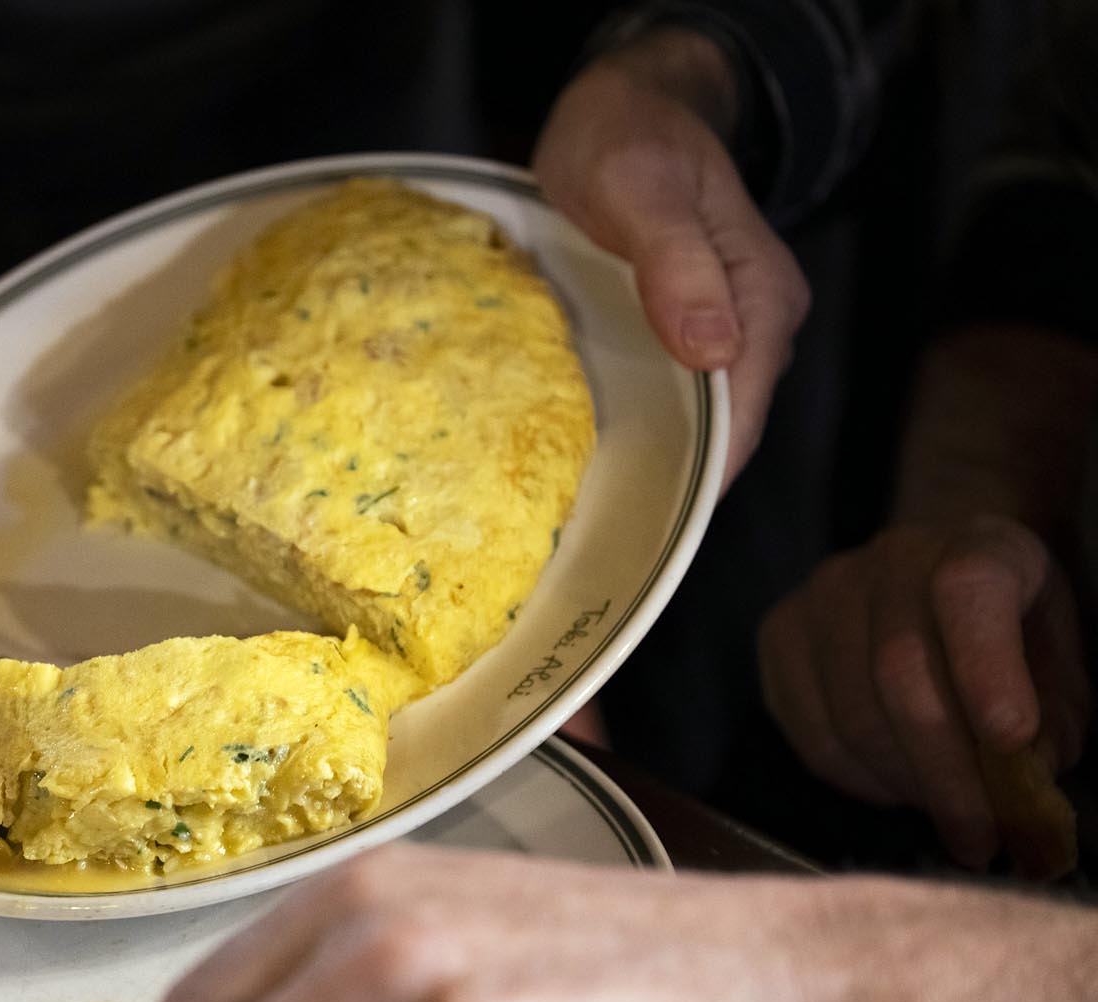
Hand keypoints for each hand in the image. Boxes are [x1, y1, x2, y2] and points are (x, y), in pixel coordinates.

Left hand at [534, 29, 808, 482]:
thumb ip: (677, 263)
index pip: (744, 412)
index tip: (656, 527)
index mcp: (760, 296)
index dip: (706, 476)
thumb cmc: (627, 138)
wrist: (624, 104)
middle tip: (612, 538)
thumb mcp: (639, 188)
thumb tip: (714, 349)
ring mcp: (724, 329)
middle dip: (679, 485)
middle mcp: (755, 322)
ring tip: (599, 517)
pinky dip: (645, 429)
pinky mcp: (687, 331)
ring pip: (700, 419)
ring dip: (660, 463)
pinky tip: (598, 460)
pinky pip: (674, 397)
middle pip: (726, 430)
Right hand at [757, 515, 1088, 865]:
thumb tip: (1023, 776)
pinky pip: (810, 733)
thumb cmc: (1014, 631)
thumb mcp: (1062, 659)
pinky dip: (859, 780)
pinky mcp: (779, 637)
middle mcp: (889, 559)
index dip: (985, 667)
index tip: (1012, 741)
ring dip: (903, 785)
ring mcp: (821, 597)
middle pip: (899, 671)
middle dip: (946, 770)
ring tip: (945, 817)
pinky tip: (898, 788)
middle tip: (981, 839)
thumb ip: (1055, 713)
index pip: (968, 591)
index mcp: (978, 546)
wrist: (940, 579)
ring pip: (850, 714)